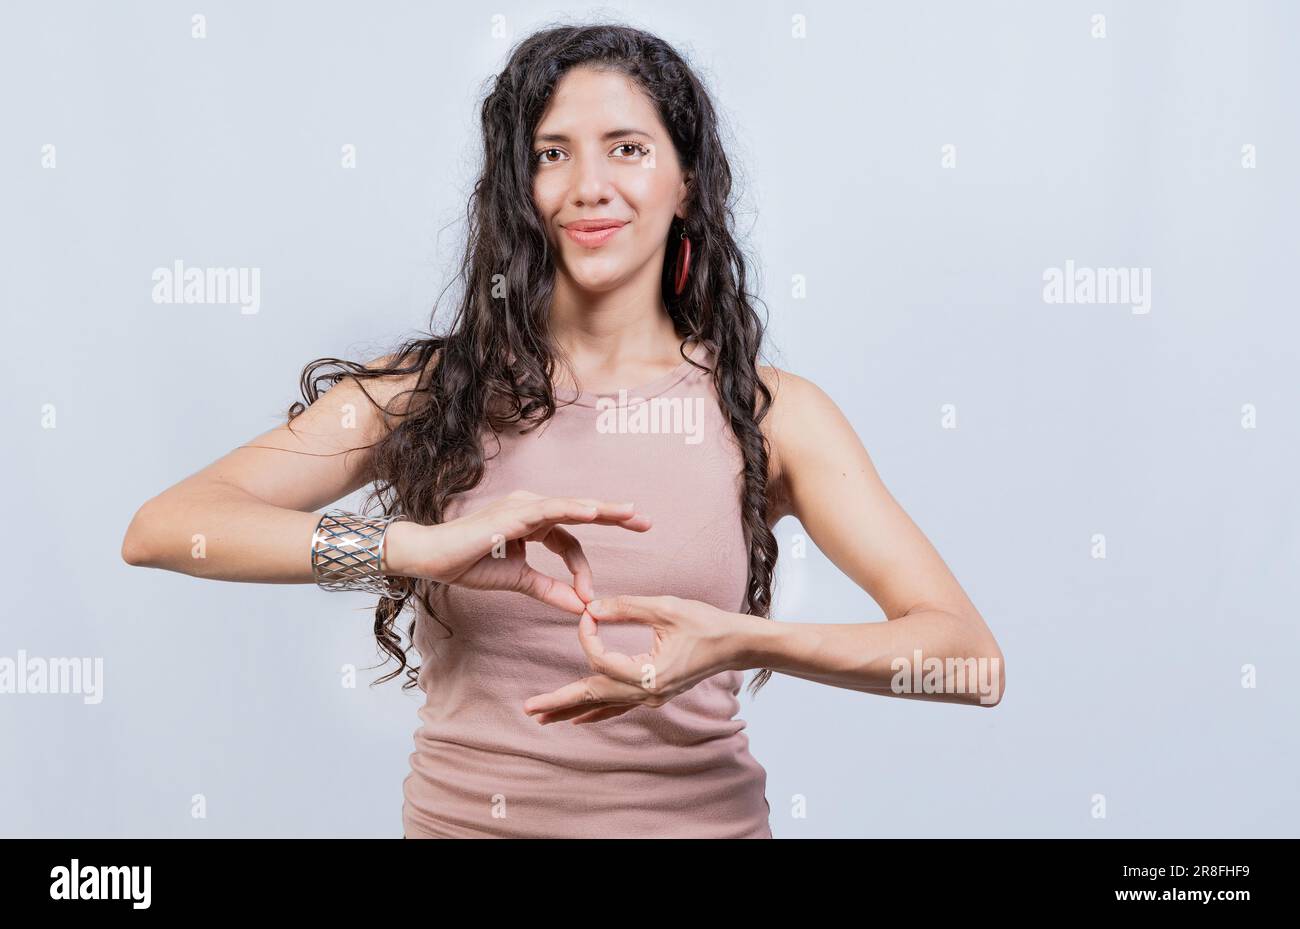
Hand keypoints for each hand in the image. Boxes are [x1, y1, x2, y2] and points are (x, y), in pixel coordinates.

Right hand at [389, 490, 650, 612]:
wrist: (431, 558)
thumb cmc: (467, 564)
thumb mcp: (517, 580)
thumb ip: (549, 590)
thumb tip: (581, 607)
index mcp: (532, 523)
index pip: (569, 541)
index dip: (582, 569)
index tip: (589, 597)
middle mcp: (531, 509)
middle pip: (580, 512)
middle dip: (614, 516)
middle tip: (645, 521)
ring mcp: (523, 507)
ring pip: (571, 507)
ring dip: (603, 510)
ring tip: (631, 514)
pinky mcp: (514, 513)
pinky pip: (551, 510)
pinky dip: (574, 510)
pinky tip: (595, 512)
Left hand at [522, 595, 740, 724]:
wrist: (737, 644)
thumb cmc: (706, 623)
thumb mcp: (665, 607)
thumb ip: (625, 607)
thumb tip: (591, 607)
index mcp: (649, 674)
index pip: (601, 660)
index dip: (587, 635)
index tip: (588, 612)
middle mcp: (647, 693)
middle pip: (593, 697)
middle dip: (559, 702)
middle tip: (528, 709)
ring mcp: (651, 697)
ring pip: (604, 706)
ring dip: (572, 710)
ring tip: (542, 717)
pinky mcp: (655, 693)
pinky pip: (619, 707)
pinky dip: (596, 711)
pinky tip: (579, 719)